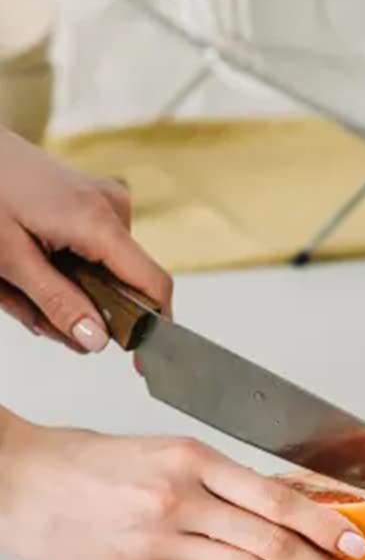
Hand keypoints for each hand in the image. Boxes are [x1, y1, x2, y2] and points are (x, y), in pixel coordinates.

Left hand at [0, 127, 172, 350]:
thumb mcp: (9, 256)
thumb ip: (56, 302)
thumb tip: (97, 340)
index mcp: (99, 222)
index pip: (154, 287)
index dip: (151, 327)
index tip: (137, 358)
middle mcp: (113, 210)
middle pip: (121, 285)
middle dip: (79, 309)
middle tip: (33, 316)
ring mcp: (105, 203)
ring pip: (102, 271)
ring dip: (62, 289)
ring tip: (15, 286)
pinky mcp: (92, 201)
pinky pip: (91, 251)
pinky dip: (61, 267)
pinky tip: (28, 265)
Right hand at [0, 415, 364, 559]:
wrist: (15, 481)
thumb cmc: (89, 464)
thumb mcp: (162, 453)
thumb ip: (220, 481)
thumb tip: (284, 506)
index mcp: (191, 459)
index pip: (278, 497)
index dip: (326, 526)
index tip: (358, 543)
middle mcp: (179, 499)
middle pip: (272, 542)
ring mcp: (159, 541)